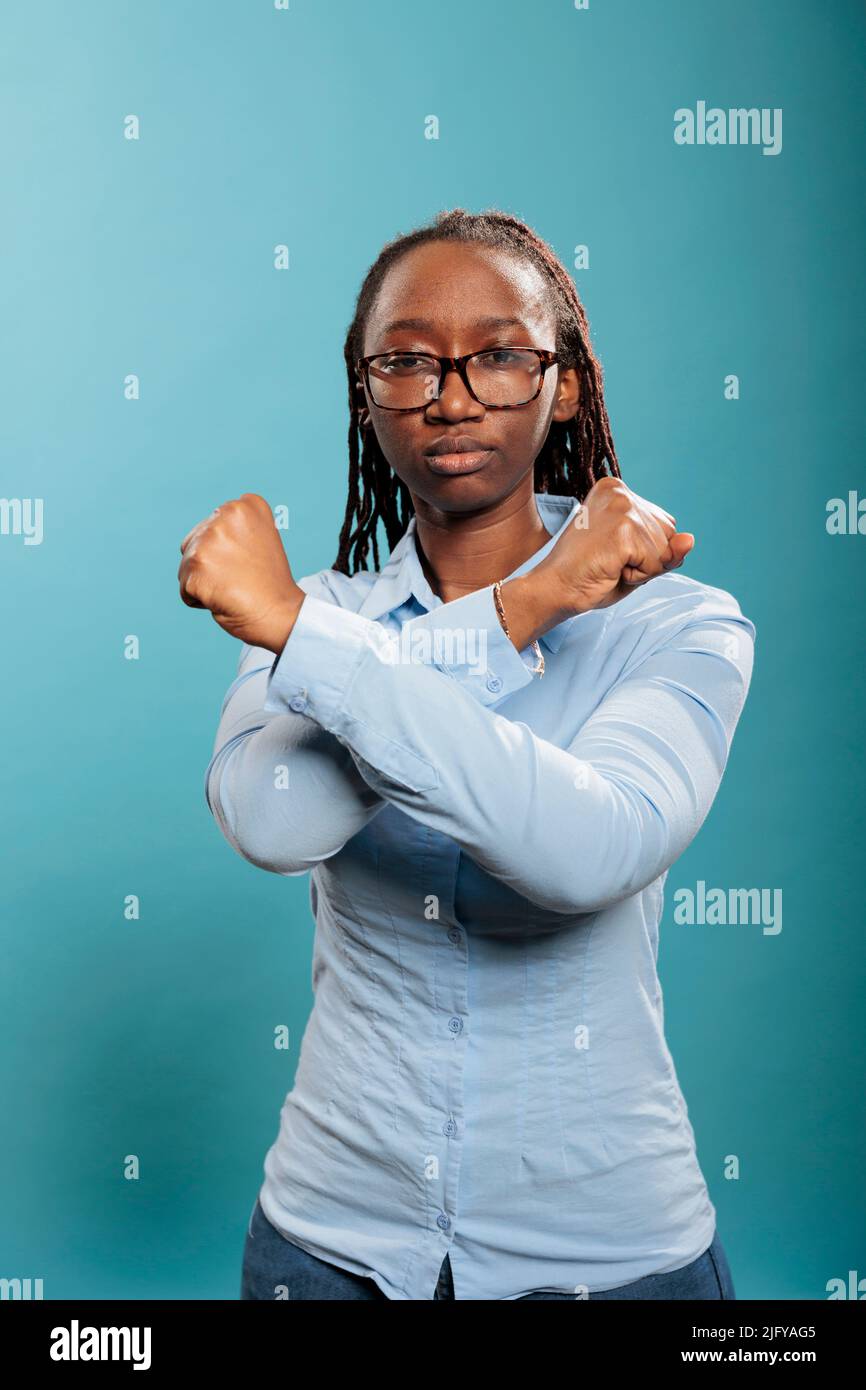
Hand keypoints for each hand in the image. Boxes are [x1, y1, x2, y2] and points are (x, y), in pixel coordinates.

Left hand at [178, 493, 304, 652]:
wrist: (280, 615)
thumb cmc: (269, 583)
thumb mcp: (259, 540)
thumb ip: (232, 529)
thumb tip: (200, 536)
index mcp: (245, 505)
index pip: (211, 525)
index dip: (226, 550)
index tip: (249, 559)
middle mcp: (226, 515)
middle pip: (193, 542)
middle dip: (210, 564)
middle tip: (240, 576)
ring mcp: (209, 541)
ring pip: (186, 565)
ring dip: (204, 582)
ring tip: (232, 588)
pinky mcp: (196, 567)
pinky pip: (185, 588)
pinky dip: (199, 599)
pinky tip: (224, 599)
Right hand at [531, 476, 694, 617]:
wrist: (555, 590)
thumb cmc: (589, 576)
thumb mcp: (636, 560)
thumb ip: (667, 551)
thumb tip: (690, 540)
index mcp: (616, 490)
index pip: (664, 525)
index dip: (646, 550)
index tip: (610, 553)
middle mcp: (619, 491)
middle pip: (668, 534)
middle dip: (647, 559)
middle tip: (608, 562)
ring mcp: (621, 508)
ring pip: (664, 551)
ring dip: (641, 570)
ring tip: (607, 566)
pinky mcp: (623, 529)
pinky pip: (655, 564)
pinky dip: (637, 576)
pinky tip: (610, 570)